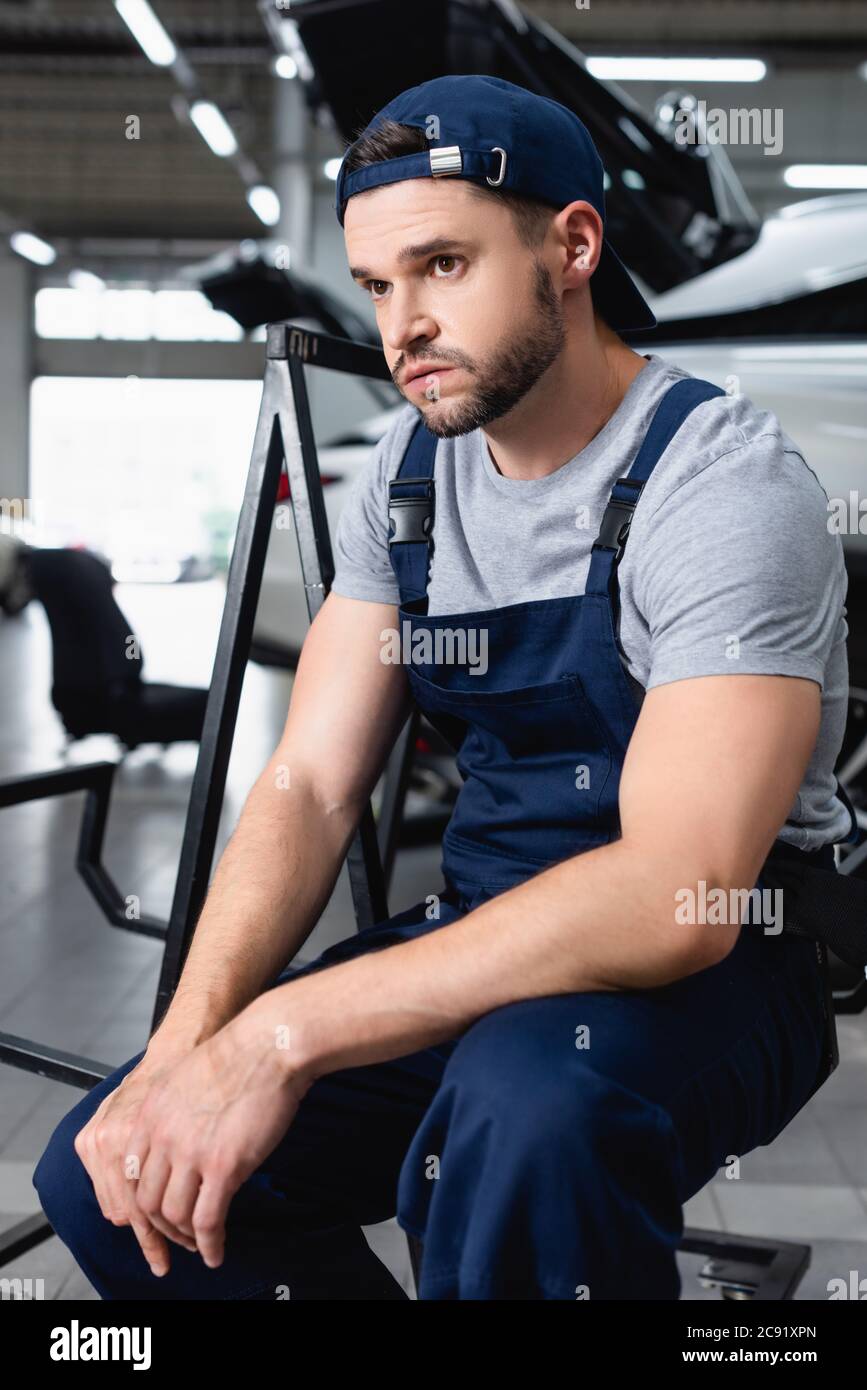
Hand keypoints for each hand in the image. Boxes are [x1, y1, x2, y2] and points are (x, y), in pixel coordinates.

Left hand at [125, 1005, 312, 1271]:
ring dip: (187, 1238)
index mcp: (150, 1113)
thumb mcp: (187, 1076)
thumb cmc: (240, 1054)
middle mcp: (163, 1136)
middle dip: (162, 1227)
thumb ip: (175, 1111)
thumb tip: (184, 1138)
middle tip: (181, 1236)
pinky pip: (208, 1221)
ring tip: (201, 1244)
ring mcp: (191, 1154)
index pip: (132, 1174)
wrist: (268, 1044)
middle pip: (147, 1201)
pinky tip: (217, 1253)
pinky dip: (210, 1245)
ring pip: (174, 1216)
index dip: (144, 1200)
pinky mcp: (223, 1167)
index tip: (160, 1211)